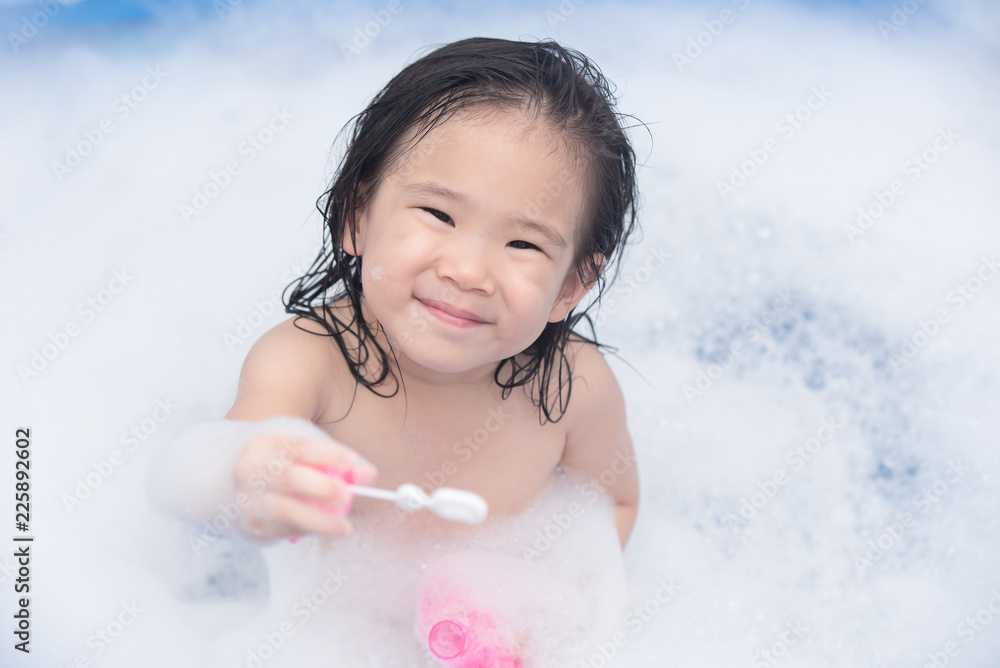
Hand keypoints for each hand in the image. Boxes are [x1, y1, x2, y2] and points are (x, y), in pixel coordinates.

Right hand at [232, 430, 376, 541]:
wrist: (222, 488)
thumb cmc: (274, 466)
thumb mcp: (298, 454)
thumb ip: (333, 461)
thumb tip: (369, 475)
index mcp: (265, 444)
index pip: (297, 446)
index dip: (326, 453)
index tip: (351, 460)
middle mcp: (252, 470)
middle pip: (289, 478)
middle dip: (321, 487)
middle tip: (347, 495)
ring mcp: (249, 500)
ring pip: (286, 512)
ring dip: (319, 521)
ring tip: (345, 528)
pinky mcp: (251, 527)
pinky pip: (284, 531)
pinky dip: (307, 531)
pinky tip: (321, 529)